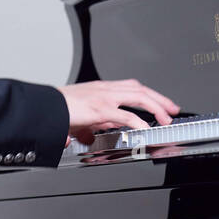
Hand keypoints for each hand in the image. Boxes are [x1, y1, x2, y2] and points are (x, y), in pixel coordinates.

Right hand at [59, 79, 179, 145]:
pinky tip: (146, 129)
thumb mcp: (83, 116)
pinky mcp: (99, 109)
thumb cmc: (59, 110)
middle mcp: (106, 89)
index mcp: (102, 89)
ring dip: (155, 107)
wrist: (45, 107)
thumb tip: (105, 131)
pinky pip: (125, 114)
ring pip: (138, 97)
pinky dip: (138, 121)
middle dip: (160, 99)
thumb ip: (97, 122)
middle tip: (173, 110)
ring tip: (166, 119)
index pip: (133, 87)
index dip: (150, 94)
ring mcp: (104, 97)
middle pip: (140, 89)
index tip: (162, 103)